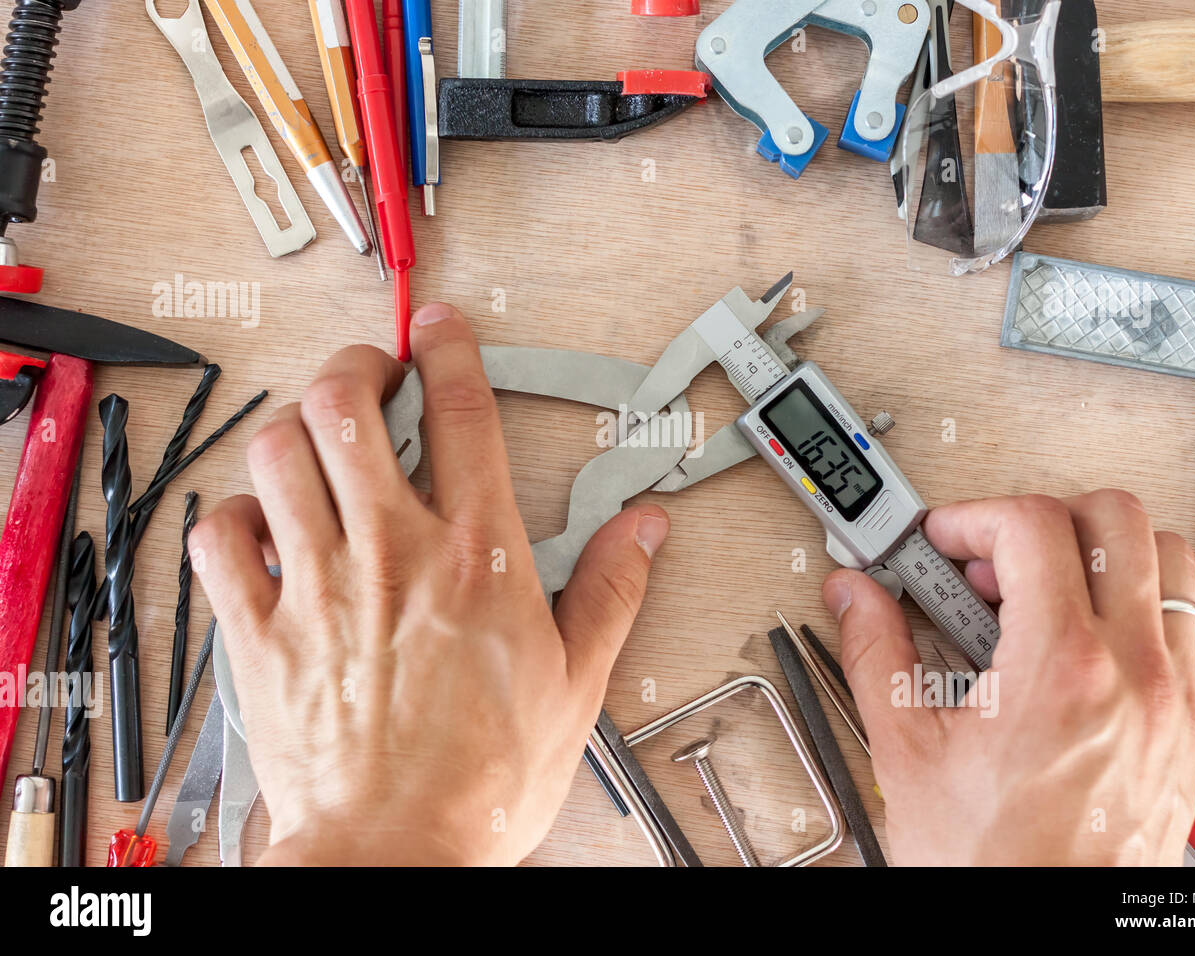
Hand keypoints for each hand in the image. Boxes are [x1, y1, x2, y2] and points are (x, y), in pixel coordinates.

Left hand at [191, 304, 669, 865]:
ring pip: (278, 453)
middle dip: (354, 366)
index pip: (461, 415)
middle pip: (345, 405)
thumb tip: (642, 530)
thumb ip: (609, 592)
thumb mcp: (575, 684)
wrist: (395, 853)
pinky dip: (234, 512)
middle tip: (371, 375)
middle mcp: (390, 553)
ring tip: (318, 438)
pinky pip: (220, 538)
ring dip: (295, 426)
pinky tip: (261, 521)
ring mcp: (316, 586)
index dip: (448, 350)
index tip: (439, 329)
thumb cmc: (481, 780)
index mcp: (475, 558)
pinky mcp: (261, 631)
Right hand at [823, 491, 1194, 865]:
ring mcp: (1172, 697)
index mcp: (1059, 667)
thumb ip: (875, 652)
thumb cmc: (988, 861)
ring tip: (1044, 589)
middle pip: (1112, 520)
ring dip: (1101, 553)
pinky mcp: (1188, 726)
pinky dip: (1151, 607)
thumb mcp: (906, 750)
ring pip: (1168, 562)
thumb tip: (855, 596)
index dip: (973, 518)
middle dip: (1039, 519)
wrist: (1042, 927)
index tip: (943, 543)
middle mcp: (1132, 672)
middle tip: (990, 562)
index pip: (1032, 527)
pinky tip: (1098, 636)